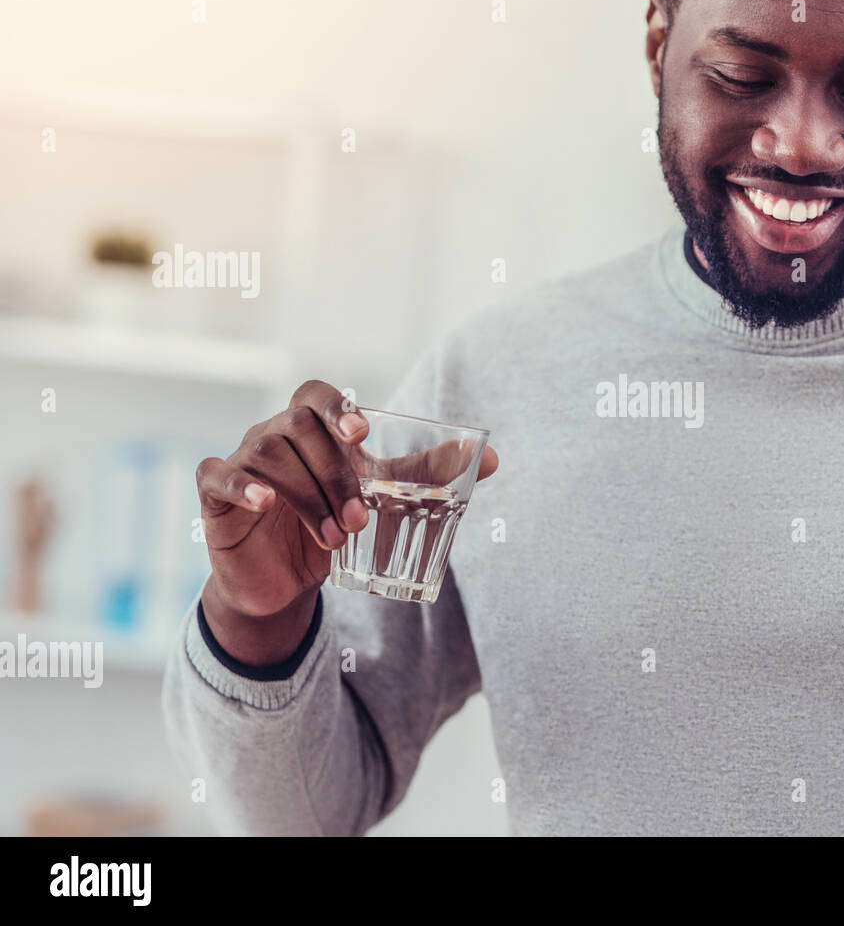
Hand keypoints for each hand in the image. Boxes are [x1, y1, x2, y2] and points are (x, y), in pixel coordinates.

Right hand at [196, 380, 498, 664]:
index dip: (336, 407)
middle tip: (358, 518)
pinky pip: (218, 476)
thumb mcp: (378, 499)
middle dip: (334, 473)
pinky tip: (268, 503)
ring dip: (306, 494)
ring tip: (335, 536)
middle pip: (297, 426)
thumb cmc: (328, 526)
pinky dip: (244, 485)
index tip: (362, 434)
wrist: (282, 584)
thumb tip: (493, 459)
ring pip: (268, 454)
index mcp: (311, 429)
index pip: (316, 395)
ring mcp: (242, 461)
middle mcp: (274, 435)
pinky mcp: (215, 496)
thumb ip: (425, 475)